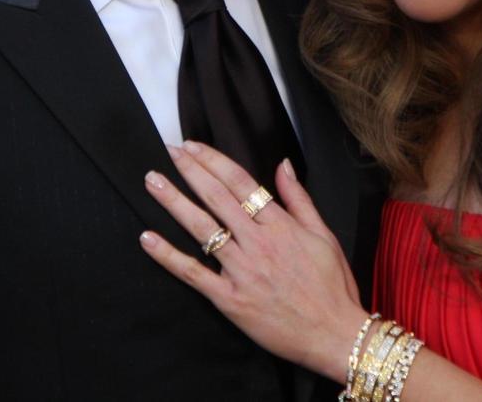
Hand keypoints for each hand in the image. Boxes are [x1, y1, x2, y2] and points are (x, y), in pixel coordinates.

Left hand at [139, 141, 364, 380]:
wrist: (334, 334)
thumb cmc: (332, 287)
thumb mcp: (324, 235)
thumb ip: (299, 198)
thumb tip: (283, 164)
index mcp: (281, 226)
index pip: (240, 182)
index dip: (213, 161)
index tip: (193, 147)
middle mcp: (258, 243)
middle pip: (217, 198)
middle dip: (190, 171)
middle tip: (168, 151)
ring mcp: (242, 271)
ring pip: (201, 229)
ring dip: (174, 202)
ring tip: (153, 182)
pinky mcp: (230, 300)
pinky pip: (193, 273)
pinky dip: (168, 256)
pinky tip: (148, 238)